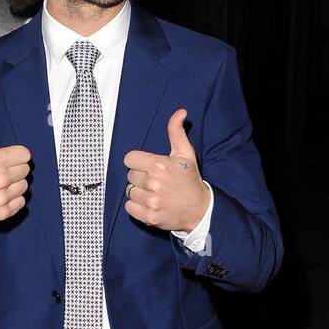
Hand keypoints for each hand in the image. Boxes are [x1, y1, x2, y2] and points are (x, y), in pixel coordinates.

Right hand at [0, 99, 30, 229]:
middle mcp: (0, 179)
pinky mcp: (3, 212)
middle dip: (15, 169)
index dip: (16, 155)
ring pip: (24, 186)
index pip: (25, 154)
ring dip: (14, 185)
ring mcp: (2, 197)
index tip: (5, 159)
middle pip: (25, 170)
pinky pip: (21, 202)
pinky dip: (13, 199)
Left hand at [122, 109, 208, 232]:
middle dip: (140, 177)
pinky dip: (136, 206)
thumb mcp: (185, 153)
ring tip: (153, 193)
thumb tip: (180, 112)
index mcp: (159, 165)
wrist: (199, 209)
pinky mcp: (149, 216)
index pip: (129, 159)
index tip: (148, 167)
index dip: (138, 162)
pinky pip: (129, 207)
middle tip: (155, 181)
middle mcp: (153, 183)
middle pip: (130, 176)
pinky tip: (150, 203)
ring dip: (138, 192)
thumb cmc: (190, 179)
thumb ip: (176, 132)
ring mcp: (151, 201)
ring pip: (129, 191)